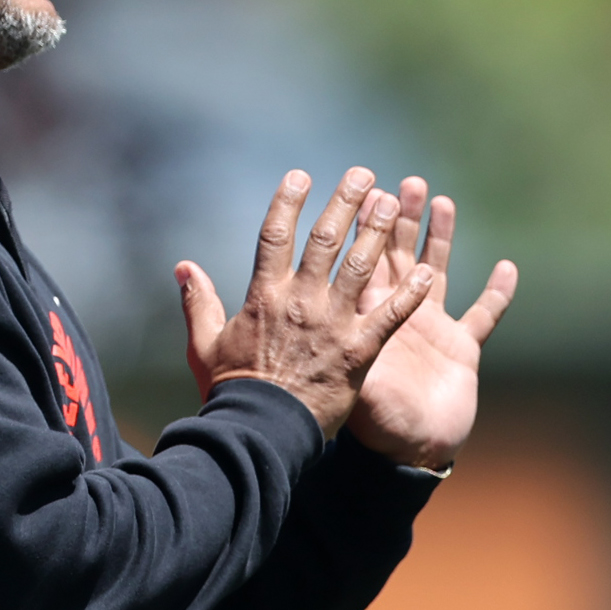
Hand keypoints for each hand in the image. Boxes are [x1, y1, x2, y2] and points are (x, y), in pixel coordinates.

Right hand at [176, 168, 431, 436]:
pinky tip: (426, 272)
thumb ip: (198, 302)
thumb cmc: (232, 392)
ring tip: (395, 203)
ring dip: (379, 232)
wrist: (260, 433)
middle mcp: (301, 302)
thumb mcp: (204, 345)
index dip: (288, 202)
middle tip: (364, 175)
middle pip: (326, 240)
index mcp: (265, 296)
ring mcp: (333, 324)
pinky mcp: (360, 351)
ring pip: (360, 267)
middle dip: (346, 202)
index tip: (302, 176)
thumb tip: (184, 266)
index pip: (275, 235)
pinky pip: (390, 316)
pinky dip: (410, 294)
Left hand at [344, 176, 516, 471]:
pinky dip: (497, 294)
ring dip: (440, 238)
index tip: (366, 191)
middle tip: (405, 184)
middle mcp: (398, 317)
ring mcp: (432, 330)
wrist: (409, 457)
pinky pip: (484, 315)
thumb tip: (321, 326)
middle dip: (401, 220)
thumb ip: (344, 352)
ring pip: (438, 271)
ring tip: (441, 201)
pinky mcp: (462, 349)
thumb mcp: (354, 386)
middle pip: (399, 257)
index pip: (363, 263)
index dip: (365, 228)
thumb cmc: (375, 425)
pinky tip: (508, 268)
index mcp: (369, 320)